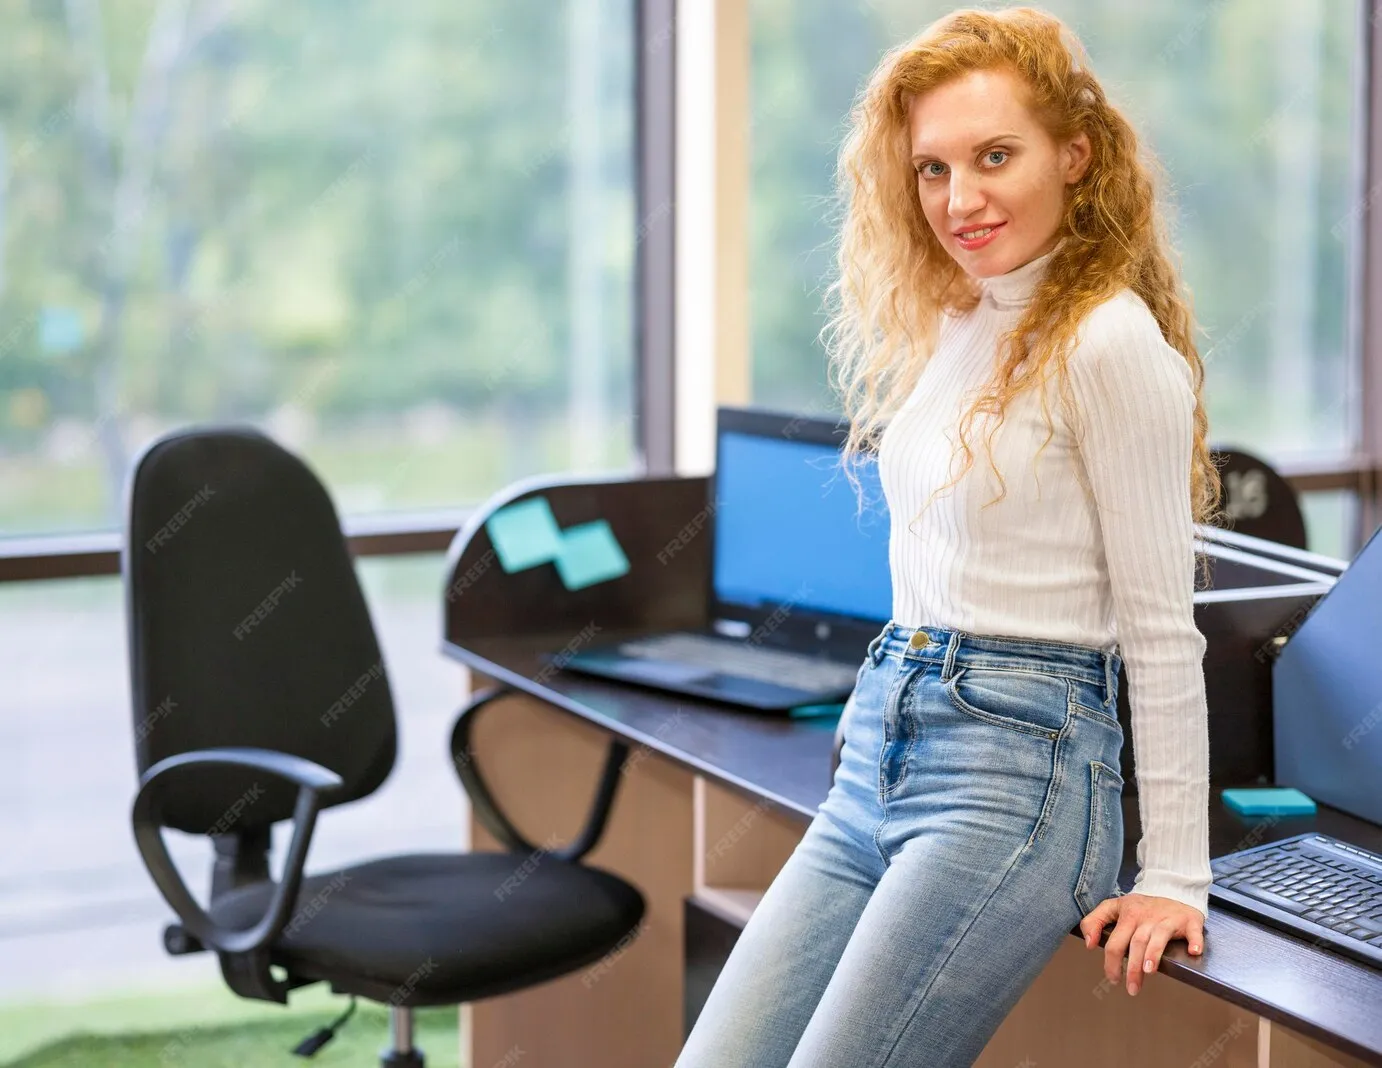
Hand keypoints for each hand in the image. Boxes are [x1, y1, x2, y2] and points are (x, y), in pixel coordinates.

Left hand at [1079, 892, 1204, 995]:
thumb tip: (1089, 944)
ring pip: (1159, 938)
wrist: (1171, 888)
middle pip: (1137, 943)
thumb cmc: (1141, 906)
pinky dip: (1194, 941)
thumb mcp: (1113, 907)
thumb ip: (1094, 921)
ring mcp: (1168, 919)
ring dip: (1154, 954)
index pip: (1115, 941)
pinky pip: (1193, 931)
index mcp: (1128, 916)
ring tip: (1149, 971)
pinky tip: (1194, 951)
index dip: (1111, 961)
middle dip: (1133, 967)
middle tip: (1132, 988)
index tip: (1113, 978)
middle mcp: (1147, 918)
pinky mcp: (1189, 921)